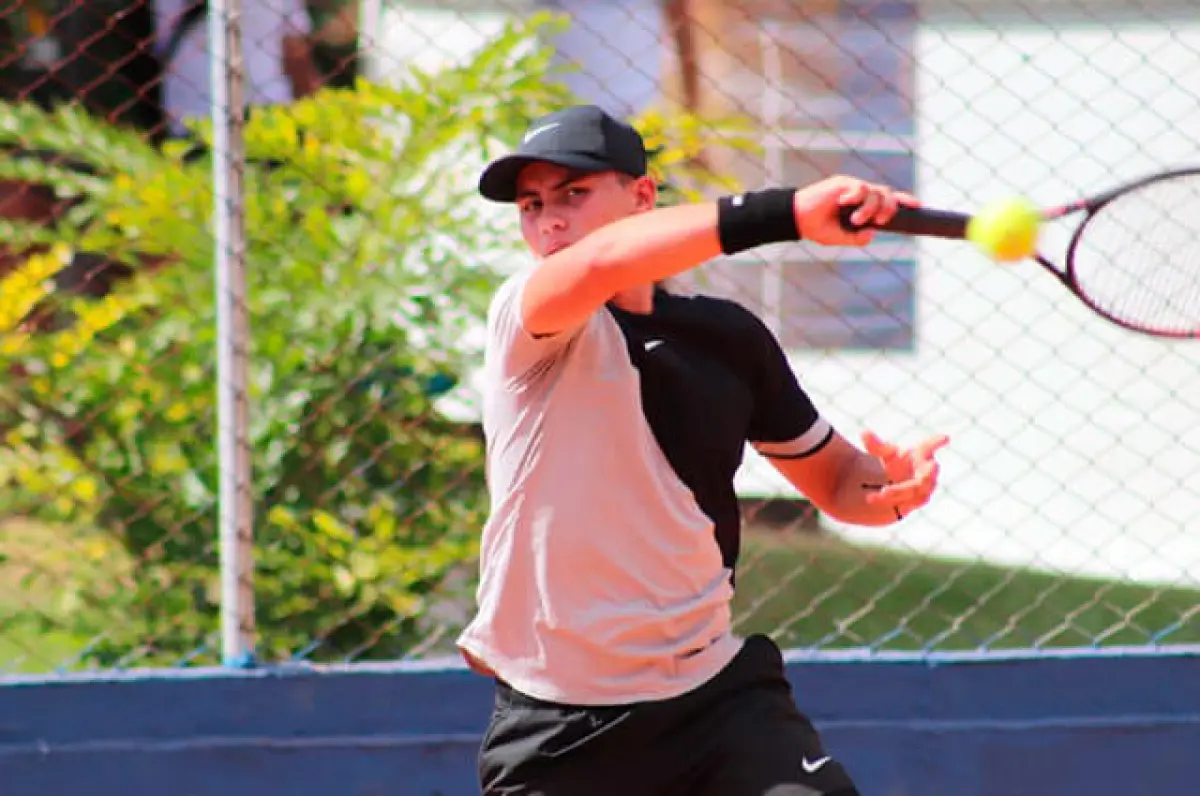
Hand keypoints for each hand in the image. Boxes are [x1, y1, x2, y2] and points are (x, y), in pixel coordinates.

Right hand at [793, 176, 919, 245]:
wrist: (798, 219)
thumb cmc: (817, 228)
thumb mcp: (840, 237)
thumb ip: (856, 238)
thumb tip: (872, 234)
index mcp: (863, 206)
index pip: (888, 200)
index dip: (903, 201)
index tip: (918, 206)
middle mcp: (861, 195)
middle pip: (887, 194)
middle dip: (889, 208)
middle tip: (880, 220)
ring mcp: (852, 188)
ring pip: (875, 192)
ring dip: (870, 208)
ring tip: (856, 219)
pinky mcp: (842, 183)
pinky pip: (860, 188)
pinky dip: (856, 197)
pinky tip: (844, 203)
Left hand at [860, 430, 949, 517]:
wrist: (897, 484)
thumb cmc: (896, 462)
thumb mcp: (886, 453)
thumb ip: (876, 445)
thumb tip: (864, 433)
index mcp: (922, 454)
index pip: (930, 446)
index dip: (937, 442)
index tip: (945, 437)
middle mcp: (928, 472)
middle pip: (928, 475)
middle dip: (928, 473)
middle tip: (926, 468)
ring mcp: (925, 488)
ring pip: (915, 492)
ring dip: (898, 492)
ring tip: (882, 491)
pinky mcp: (916, 501)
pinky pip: (907, 503)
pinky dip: (893, 502)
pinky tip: (877, 498)